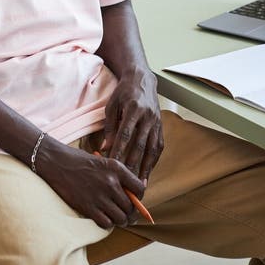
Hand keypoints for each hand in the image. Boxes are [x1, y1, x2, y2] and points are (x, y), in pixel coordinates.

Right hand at [36, 140, 144, 228]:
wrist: (57, 162)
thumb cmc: (80, 161)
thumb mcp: (103, 162)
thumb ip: (118, 176)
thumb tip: (133, 194)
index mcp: (116, 168)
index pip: (139, 189)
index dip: (139, 198)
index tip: (135, 200)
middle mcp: (110, 182)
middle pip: (130, 207)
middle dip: (130, 213)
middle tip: (126, 214)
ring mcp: (99, 196)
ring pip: (120, 218)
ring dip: (120, 220)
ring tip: (116, 217)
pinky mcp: (88, 207)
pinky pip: (106, 223)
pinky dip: (107, 223)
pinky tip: (104, 217)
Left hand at [102, 69, 163, 183]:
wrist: (142, 79)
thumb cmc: (123, 92)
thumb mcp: (112, 104)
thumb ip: (109, 126)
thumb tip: (104, 149)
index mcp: (133, 109)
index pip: (125, 134)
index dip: (119, 151)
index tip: (113, 166)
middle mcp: (147, 116)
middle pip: (140, 144)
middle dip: (133, 164)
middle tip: (126, 181)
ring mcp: (156, 121)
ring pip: (152, 148)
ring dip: (147, 167)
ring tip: (141, 184)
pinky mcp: (161, 125)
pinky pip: (158, 146)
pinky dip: (154, 160)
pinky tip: (148, 172)